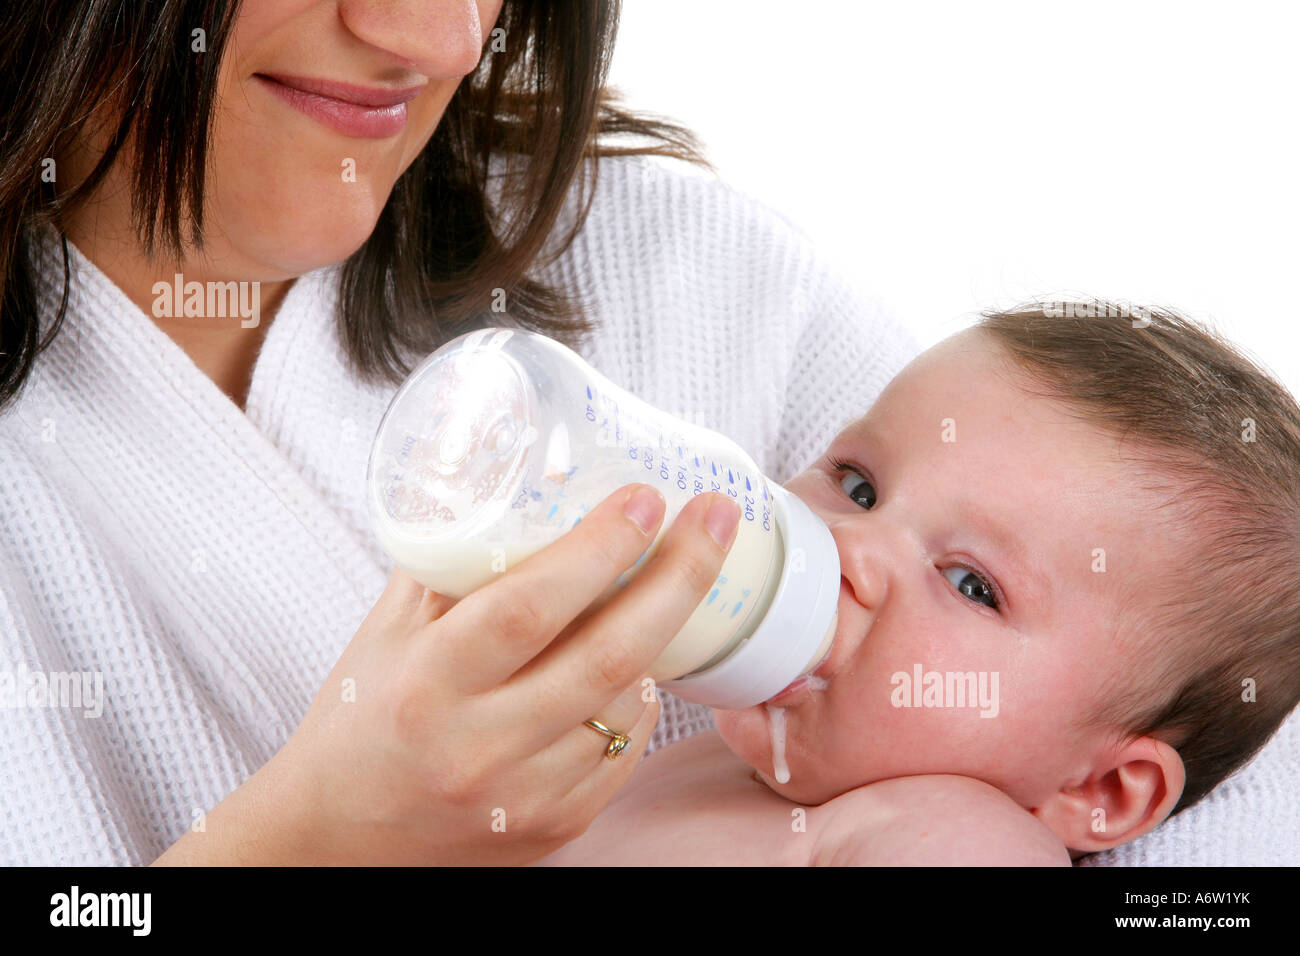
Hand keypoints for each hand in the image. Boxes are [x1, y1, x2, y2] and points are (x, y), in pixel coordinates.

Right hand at [154, 484, 740, 864]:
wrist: (337, 836)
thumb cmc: (360, 718)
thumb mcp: (387, 631)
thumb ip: (451, 566)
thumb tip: (525, 490)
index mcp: (427, 683)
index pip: (528, 608)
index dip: (597, 549)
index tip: (646, 498)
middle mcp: (477, 745)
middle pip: (607, 654)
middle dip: (679, 576)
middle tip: (716, 517)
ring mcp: (522, 796)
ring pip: (627, 703)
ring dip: (657, 637)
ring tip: (656, 590)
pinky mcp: (554, 826)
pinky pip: (625, 751)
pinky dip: (640, 700)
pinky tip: (629, 671)